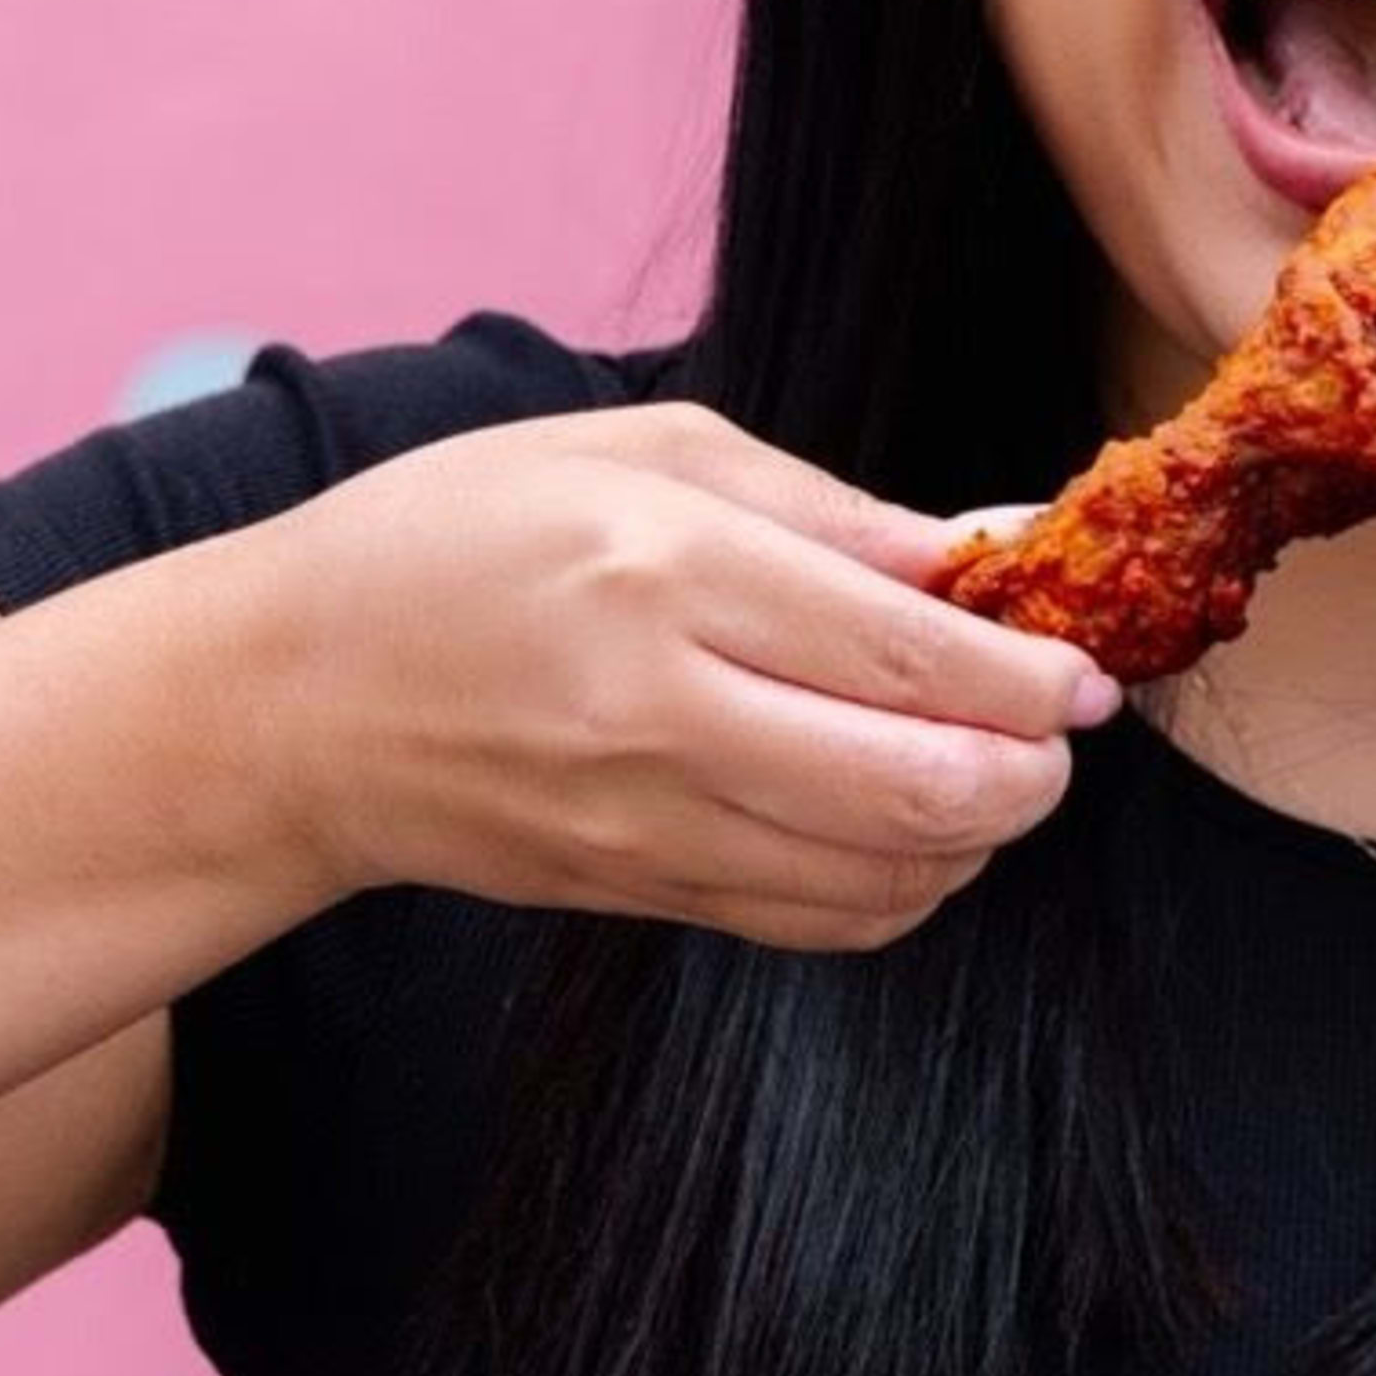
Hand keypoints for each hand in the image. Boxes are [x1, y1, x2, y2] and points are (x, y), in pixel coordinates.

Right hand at [246, 401, 1115, 951]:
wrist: (289, 699)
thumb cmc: (461, 538)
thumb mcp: (641, 453)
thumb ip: (833, 512)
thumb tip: (993, 555)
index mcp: (665, 571)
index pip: (906, 655)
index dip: (1030, 676)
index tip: (1085, 671)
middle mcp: (659, 713)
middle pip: (918, 786)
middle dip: (1032, 771)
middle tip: (1059, 730)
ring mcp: (643, 824)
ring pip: (883, 874)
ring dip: (977, 835)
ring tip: (990, 770)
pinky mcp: (633, 894)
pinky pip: (819, 921)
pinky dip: (900, 886)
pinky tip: (908, 826)